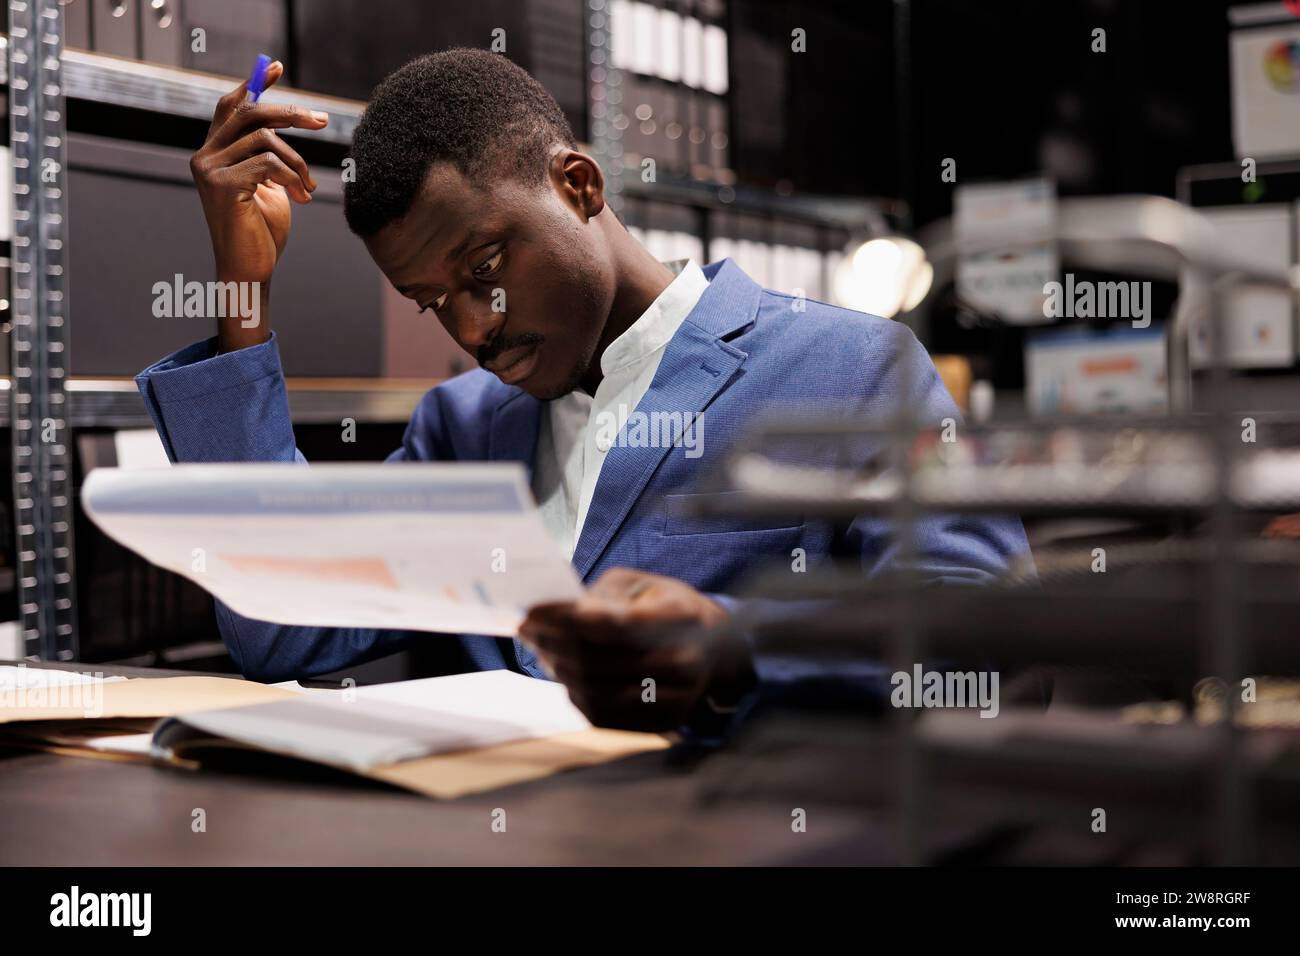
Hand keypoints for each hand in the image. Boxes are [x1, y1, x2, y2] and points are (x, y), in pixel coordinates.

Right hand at [188, 60, 327, 349]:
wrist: (251, 271)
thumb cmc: (263, 232)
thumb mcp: (271, 185)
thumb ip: (271, 154)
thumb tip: (290, 118)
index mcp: (215, 153)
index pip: (231, 106)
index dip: (254, 84)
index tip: (278, 67)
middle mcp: (204, 156)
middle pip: (250, 113)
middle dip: (290, 114)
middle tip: (322, 121)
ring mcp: (208, 169)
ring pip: (264, 139)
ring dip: (298, 163)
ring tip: (309, 189)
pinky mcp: (221, 185)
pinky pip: (267, 163)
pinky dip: (292, 178)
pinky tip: (301, 199)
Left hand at [519, 568, 754, 731]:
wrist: (716, 649)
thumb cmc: (669, 608)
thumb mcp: (643, 585)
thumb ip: (603, 597)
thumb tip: (557, 615)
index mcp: (683, 618)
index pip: (614, 624)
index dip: (566, 619)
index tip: (531, 611)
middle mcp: (685, 663)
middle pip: (599, 661)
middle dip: (553, 644)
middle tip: (526, 628)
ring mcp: (676, 700)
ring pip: (596, 691)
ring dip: (557, 669)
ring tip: (539, 648)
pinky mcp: (662, 724)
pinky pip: (603, 715)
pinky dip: (573, 693)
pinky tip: (561, 671)